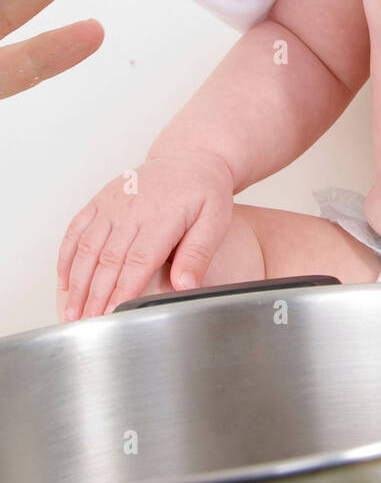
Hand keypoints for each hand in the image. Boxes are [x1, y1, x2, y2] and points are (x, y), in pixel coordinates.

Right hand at [56, 150, 235, 320]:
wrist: (190, 156)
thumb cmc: (205, 190)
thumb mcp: (215, 219)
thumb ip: (199, 253)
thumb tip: (185, 286)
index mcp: (161, 216)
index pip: (137, 262)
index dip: (123, 292)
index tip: (114, 317)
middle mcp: (131, 209)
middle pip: (108, 260)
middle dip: (95, 296)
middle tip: (87, 325)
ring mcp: (113, 203)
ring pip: (86, 247)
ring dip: (76, 282)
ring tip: (71, 311)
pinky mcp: (101, 199)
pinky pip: (76, 228)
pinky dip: (66, 255)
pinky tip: (63, 280)